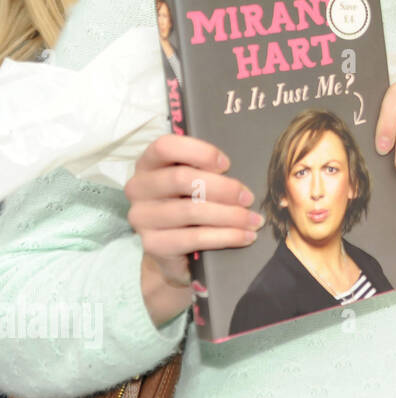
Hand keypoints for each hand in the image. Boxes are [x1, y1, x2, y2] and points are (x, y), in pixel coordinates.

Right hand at [125, 134, 261, 323]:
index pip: (166, 147)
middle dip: (223, 188)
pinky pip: (194, 238)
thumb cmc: (190, 205)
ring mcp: (142, 218)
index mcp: (148, 164)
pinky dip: (226, 236)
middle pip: (181, 179)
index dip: (200, 152)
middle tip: (249, 198)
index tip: (227, 165)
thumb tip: (243, 176)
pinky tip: (245, 237)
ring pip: (191, 211)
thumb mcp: (195, 183)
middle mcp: (139, 188)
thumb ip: (207, 172)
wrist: (173, 251)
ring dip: (230, 215)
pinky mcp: (153, 244)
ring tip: (254, 220)